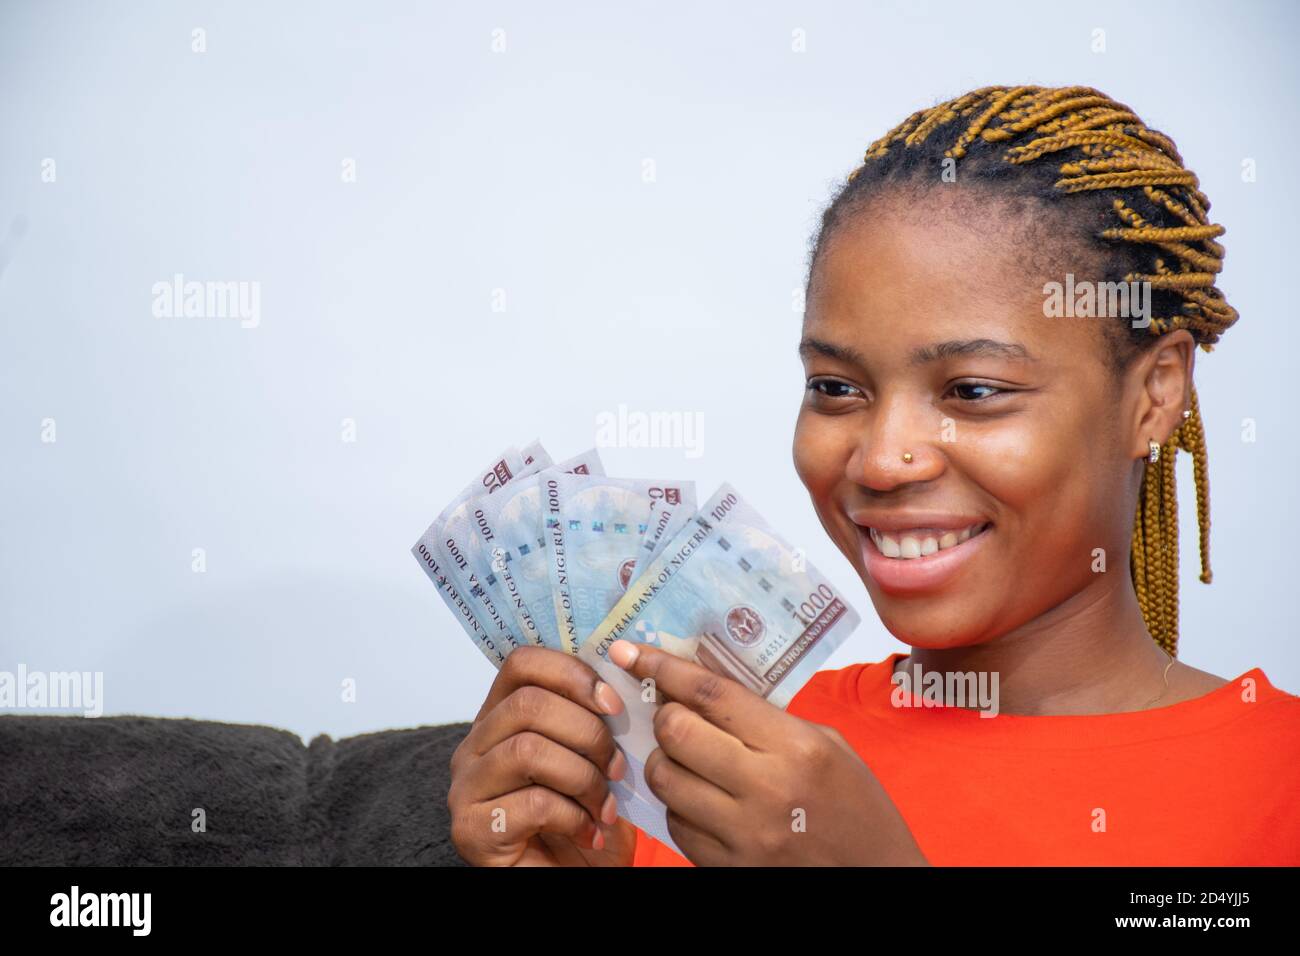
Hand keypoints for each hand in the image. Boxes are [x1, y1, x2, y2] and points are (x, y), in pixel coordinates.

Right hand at [448, 645, 637, 865]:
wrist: (572, 882)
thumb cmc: (584, 819)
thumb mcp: (592, 758)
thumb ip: (593, 715)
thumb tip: (626, 669)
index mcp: (499, 718)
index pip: (522, 663)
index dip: (572, 673)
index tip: (613, 703)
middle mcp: (473, 747)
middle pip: (528, 703)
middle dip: (589, 732)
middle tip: (618, 766)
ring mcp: (466, 789)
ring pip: (528, 749)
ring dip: (584, 777)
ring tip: (606, 805)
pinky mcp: (472, 831)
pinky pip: (534, 803)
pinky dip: (576, 817)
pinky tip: (590, 833)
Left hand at [608, 639, 927, 865]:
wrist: (876, 877)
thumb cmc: (857, 806)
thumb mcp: (828, 744)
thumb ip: (767, 717)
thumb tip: (702, 687)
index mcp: (796, 747)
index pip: (711, 695)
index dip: (662, 666)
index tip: (630, 651)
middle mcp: (766, 788)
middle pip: (676, 732)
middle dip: (664, 715)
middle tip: (673, 713)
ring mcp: (743, 834)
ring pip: (665, 779)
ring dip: (663, 760)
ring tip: (683, 756)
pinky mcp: (727, 867)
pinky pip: (674, 825)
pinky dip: (677, 804)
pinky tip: (698, 798)